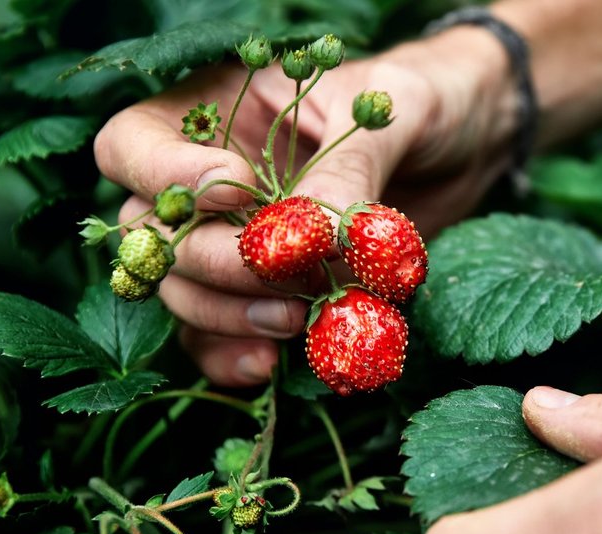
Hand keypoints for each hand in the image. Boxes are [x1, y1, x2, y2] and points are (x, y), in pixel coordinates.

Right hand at [94, 28, 514, 384]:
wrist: (469, 143)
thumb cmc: (425, 101)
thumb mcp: (391, 110)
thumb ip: (347, 167)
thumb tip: (311, 236)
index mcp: (214, 112)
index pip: (132, 146)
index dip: (166, 178)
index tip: (238, 189)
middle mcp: (206, 180)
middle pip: (152, 236)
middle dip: (214, 263)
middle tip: (284, 276)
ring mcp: (232, 241)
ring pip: (179, 293)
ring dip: (226, 315)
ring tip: (295, 318)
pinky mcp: (266, 292)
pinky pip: (217, 336)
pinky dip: (233, 356)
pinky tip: (272, 364)